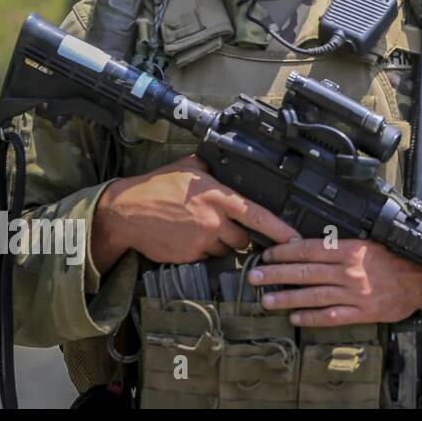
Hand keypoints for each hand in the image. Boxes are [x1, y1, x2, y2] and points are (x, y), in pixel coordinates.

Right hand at [92, 154, 299, 270]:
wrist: (125, 212)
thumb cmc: (157, 187)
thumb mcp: (190, 167)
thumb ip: (215, 167)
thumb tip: (231, 161)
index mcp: (218, 197)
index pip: (258, 215)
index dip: (280, 229)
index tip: (296, 239)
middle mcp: (213, 220)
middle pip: (244, 238)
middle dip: (238, 234)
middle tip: (221, 224)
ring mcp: (200, 241)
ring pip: (225, 250)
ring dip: (220, 244)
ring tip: (199, 228)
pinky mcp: (188, 257)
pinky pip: (206, 259)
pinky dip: (202, 252)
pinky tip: (186, 238)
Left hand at [252, 238, 421, 326]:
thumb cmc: (398, 258)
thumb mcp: (371, 241)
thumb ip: (343, 245)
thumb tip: (314, 245)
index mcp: (350, 249)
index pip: (309, 249)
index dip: (285, 252)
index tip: (268, 255)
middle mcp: (348, 271)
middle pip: (304, 272)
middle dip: (276, 275)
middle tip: (255, 277)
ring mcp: (353, 293)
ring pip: (312, 295)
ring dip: (287, 298)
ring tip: (266, 301)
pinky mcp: (361, 312)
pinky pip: (331, 316)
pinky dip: (311, 318)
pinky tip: (296, 318)